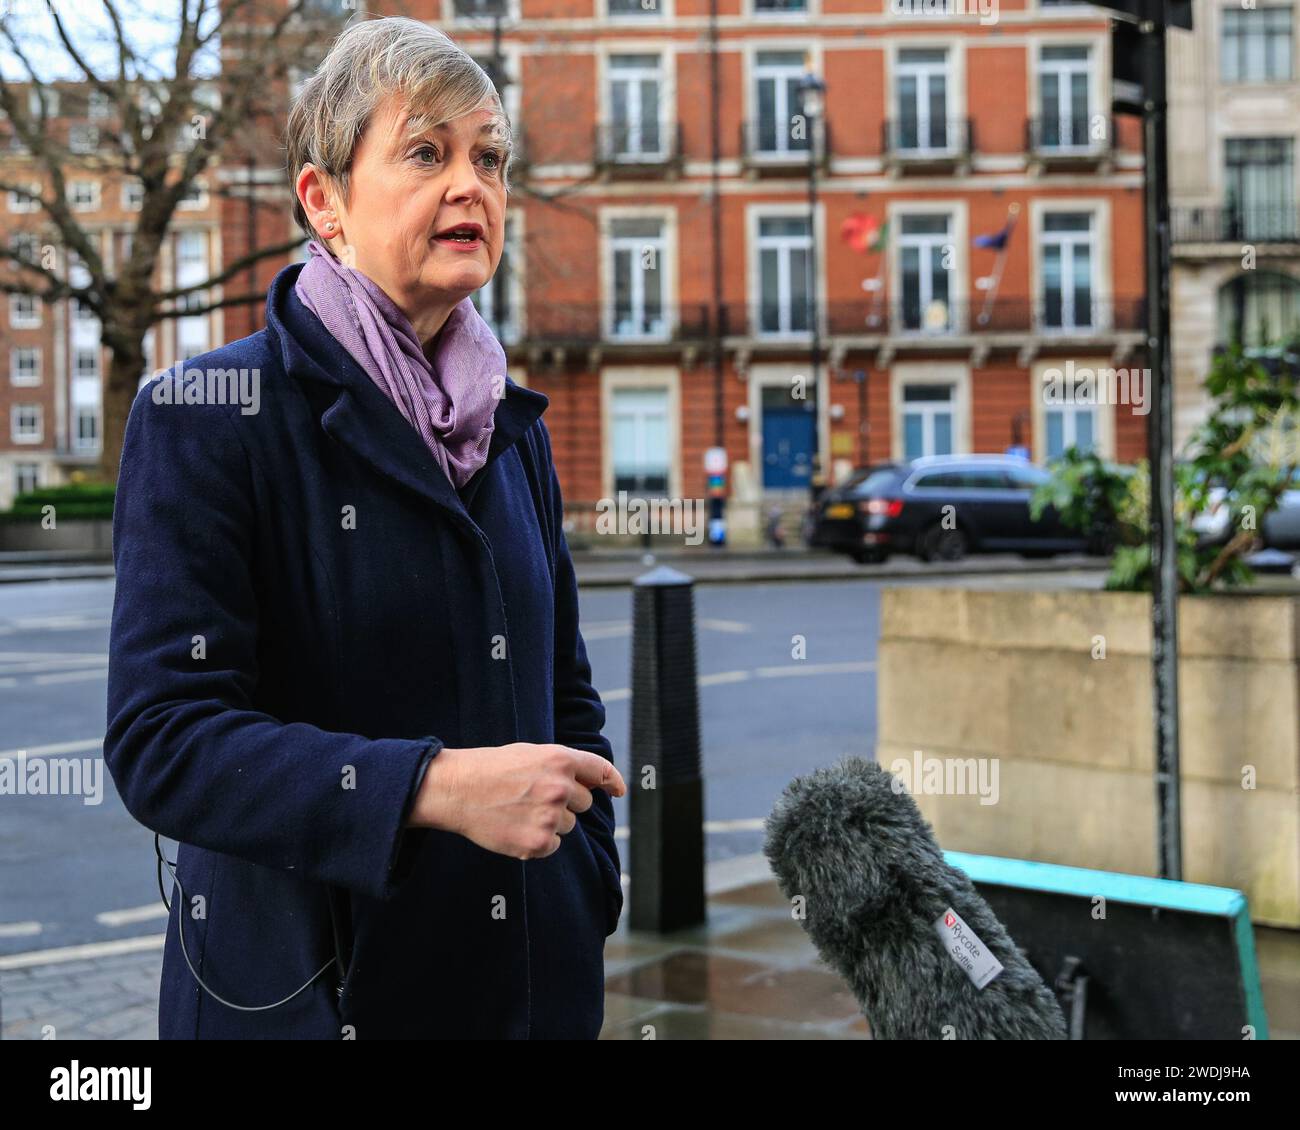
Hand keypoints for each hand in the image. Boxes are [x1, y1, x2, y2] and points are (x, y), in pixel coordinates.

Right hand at [408, 742, 625, 860]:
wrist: (456, 790)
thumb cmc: (490, 769)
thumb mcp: (530, 753)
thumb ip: (561, 766)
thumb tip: (587, 784)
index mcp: (560, 760)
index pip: (600, 771)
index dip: (612, 781)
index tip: (618, 790)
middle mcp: (561, 788)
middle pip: (584, 803)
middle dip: (566, 803)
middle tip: (533, 798)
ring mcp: (550, 817)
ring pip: (568, 826)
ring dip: (551, 822)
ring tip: (519, 811)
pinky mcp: (538, 843)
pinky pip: (553, 846)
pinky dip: (538, 842)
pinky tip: (515, 828)